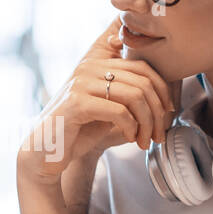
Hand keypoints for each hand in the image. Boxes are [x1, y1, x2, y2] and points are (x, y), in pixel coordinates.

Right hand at [17, 18, 176, 185]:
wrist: (44, 152)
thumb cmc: (79, 131)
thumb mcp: (109, 108)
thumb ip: (129, 96)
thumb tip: (167, 100)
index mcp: (98, 62)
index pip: (143, 65)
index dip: (162, 88)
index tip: (168, 110)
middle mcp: (89, 66)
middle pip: (143, 80)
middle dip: (158, 111)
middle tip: (159, 134)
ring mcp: (81, 82)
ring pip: (135, 95)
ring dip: (148, 123)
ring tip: (146, 140)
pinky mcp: (77, 102)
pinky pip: (120, 111)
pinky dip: (132, 128)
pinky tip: (130, 139)